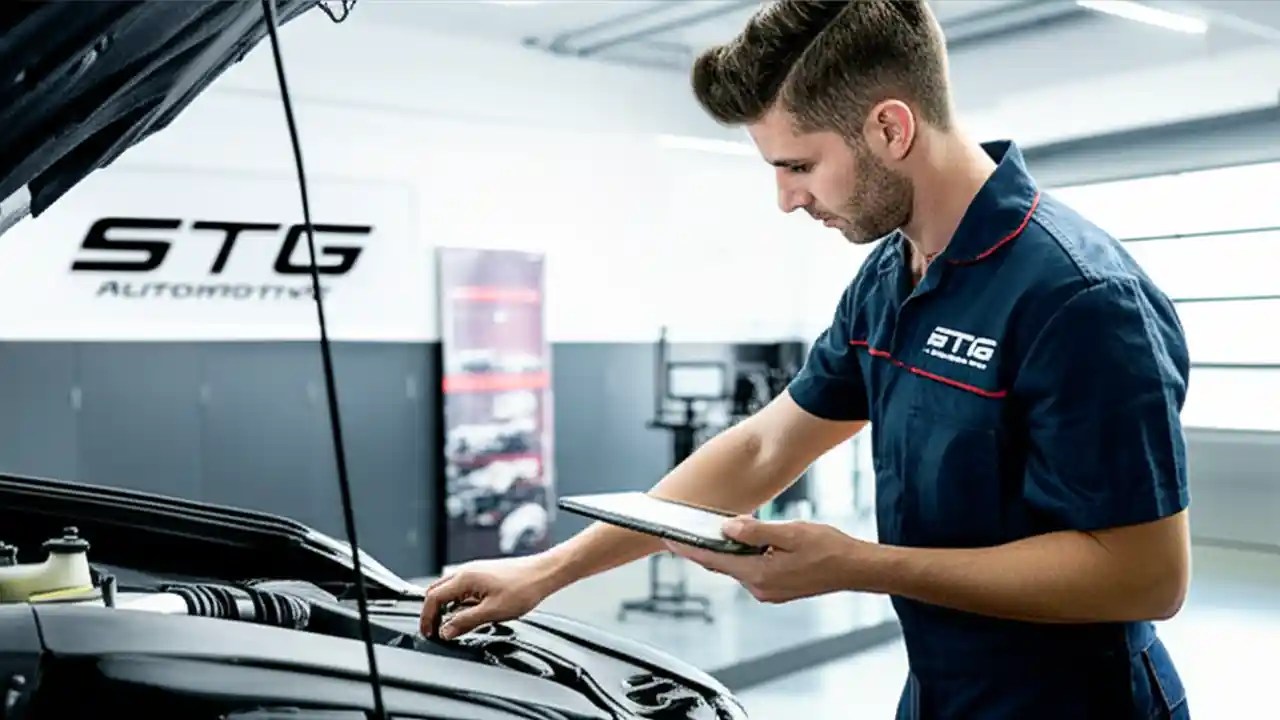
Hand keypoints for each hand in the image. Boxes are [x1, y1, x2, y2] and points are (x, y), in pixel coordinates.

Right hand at [419, 553, 561, 639]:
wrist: (543, 573)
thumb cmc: (523, 588)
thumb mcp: (492, 611)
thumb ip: (466, 622)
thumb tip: (445, 631)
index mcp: (465, 579)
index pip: (433, 598)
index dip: (427, 617)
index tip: (429, 633)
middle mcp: (466, 572)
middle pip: (436, 591)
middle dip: (433, 612)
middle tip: (436, 631)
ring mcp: (475, 572)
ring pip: (449, 589)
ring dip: (446, 607)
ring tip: (452, 625)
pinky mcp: (484, 575)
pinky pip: (462, 589)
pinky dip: (458, 602)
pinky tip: (469, 613)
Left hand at [663, 516, 874, 602]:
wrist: (854, 568)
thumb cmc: (828, 549)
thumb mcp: (789, 532)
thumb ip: (755, 531)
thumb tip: (727, 528)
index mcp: (759, 574)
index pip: (714, 560)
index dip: (689, 549)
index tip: (669, 538)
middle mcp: (759, 588)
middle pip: (722, 564)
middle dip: (704, 547)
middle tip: (686, 530)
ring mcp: (768, 591)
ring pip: (737, 566)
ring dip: (727, 550)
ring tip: (717, 529)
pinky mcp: (776, 588)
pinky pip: (750, 570)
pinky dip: (743, 556)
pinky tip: (745, 541)